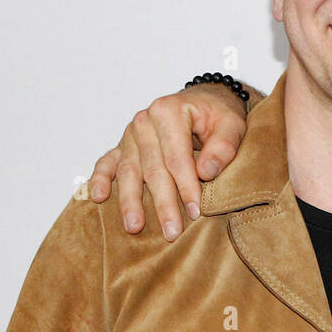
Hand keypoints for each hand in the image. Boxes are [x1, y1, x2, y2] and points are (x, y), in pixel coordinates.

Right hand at [87, 83, 247, 240]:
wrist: (205, 99)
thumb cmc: (218, 113)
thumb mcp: (232, 123)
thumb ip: (223, 146)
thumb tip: (206, 172)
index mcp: (169, 112)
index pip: (176, 157)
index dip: (186, 186)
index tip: (196, 211)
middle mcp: (145, 121)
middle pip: (152, 169)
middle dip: (162, 203)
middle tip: (171, 231)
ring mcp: (131, 134)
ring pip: (129, 171)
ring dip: (130, 201)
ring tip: (134, 226)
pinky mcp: (123, 145)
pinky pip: (107, 162)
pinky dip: (100, 179)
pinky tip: (98, 197)